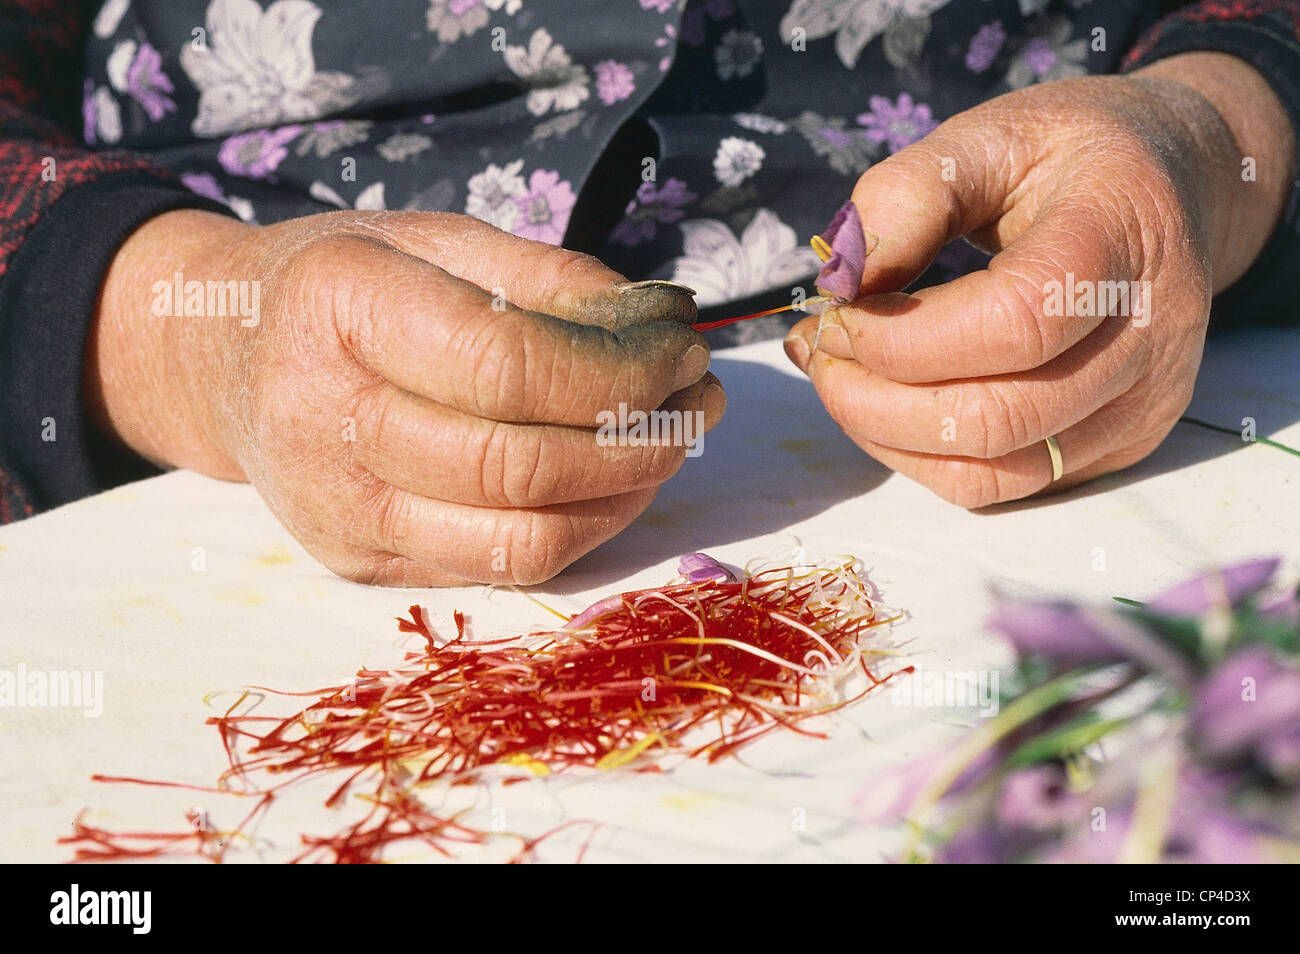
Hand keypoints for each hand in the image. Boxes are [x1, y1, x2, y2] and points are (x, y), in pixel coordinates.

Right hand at [89, 209, 722, 584]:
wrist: (224, 356)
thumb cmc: (343, 283)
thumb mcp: (436, 240)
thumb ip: (551, 278)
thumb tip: (664, 324)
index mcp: (339, 309)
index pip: (508, 369)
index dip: (620, 372)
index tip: (684, 349)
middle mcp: (323, 421)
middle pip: (521, 467)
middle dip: (642, 438)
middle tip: (699, 396)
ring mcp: (337, 510)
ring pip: (524, 537)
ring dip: (628, 494)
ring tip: (674, 437)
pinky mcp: (360, 563)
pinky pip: (504, 566)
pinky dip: (584, 527)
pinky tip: (617, 480)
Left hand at [784, 53, 1292, 507]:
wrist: (1182, 185)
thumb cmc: (1071, 156)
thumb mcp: (988, 134)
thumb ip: (907, 196)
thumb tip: (840, 282)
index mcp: (1123, 236)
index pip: (1015, 324)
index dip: (903, 339)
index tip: (836, 313)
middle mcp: (1150, 336)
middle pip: (997, 417)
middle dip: (874, 400)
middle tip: (819, 353)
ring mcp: (1144, 402)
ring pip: (992, 470)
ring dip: (887, 437)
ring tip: (839, 378)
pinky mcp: (1122, 444)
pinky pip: (1003, 485)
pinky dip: (922, 457)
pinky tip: (885, 403)